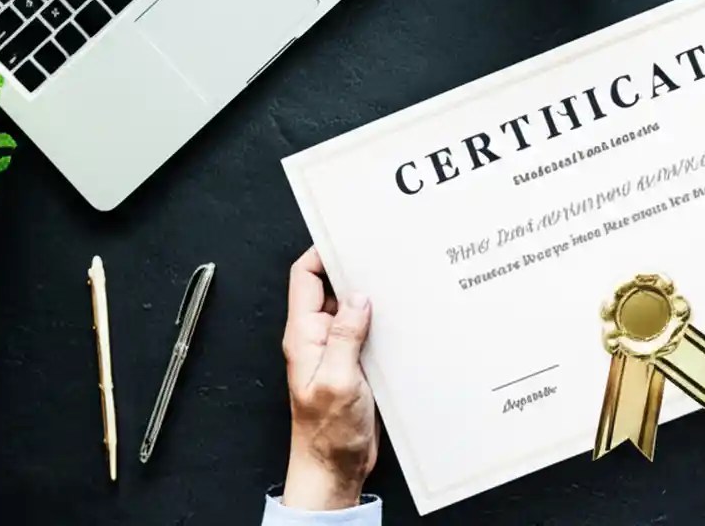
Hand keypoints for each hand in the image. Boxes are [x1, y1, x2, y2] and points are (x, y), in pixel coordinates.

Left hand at [281, 247, 378, 510]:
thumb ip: (346, 336)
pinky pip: (366, 331)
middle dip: (354, 270)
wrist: (335, 468)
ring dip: (372, 297)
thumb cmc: (327, 435)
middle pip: (332, 288)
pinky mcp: (354, 364)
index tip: (348, 236)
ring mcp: (336, 350)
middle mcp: (317, 338)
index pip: (305, 278)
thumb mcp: (338, 381)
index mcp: (303, 336)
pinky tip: (401, 318)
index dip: (323, 253)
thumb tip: (358, 298)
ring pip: (352, 308)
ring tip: (396, 282)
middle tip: (382, 255)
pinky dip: (382, 321)